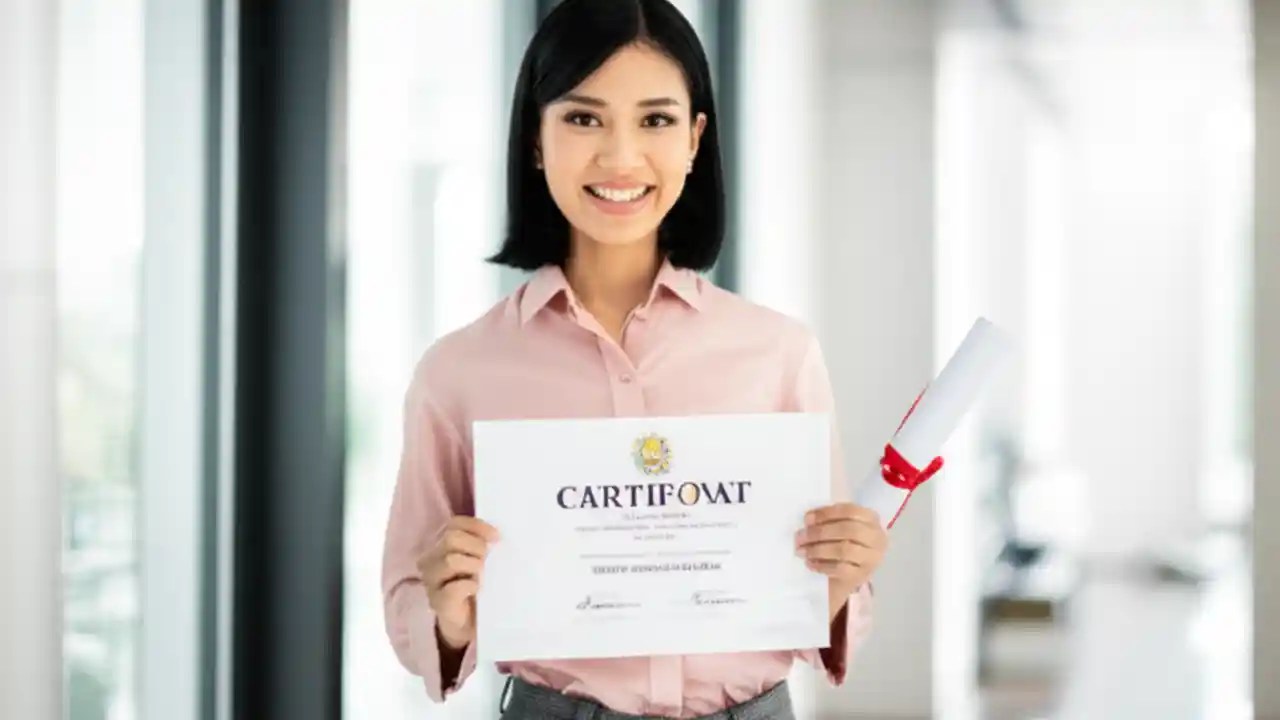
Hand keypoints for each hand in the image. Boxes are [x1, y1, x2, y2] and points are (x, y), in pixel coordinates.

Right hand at [416, 516, 500, 650]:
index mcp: (442, 545)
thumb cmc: (476, 586)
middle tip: (487, 560)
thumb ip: (483, 546)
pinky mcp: (438, 602)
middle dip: (476, 546)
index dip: (476, 526)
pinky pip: (453, 588)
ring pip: (450, 560)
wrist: (468, 623)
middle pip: (452, 538)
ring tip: (481, 575)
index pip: (455, 523)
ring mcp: (432, 581)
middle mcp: (431, 560)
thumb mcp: (480, 561)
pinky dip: (469, 586)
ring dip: (473, 565)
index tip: (496, 537)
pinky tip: (476, 589)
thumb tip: (499, 536)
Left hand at [795, 503, 886, 617]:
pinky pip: (840, 569)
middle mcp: (877, 538)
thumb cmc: (841, 543)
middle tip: (799, 537)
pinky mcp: (862, 576)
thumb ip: (827, 520)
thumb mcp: (838, 527)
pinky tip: (809, 563)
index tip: (806, 518)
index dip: (827, 513)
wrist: (846, 575)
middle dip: (820, 532)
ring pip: (844, 550)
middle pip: (849, 530)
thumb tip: (808, 520)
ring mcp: (871, 559)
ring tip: (801, 550)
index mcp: (871, 519)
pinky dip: (822, 565)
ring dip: (818, 549)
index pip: (851, 511)